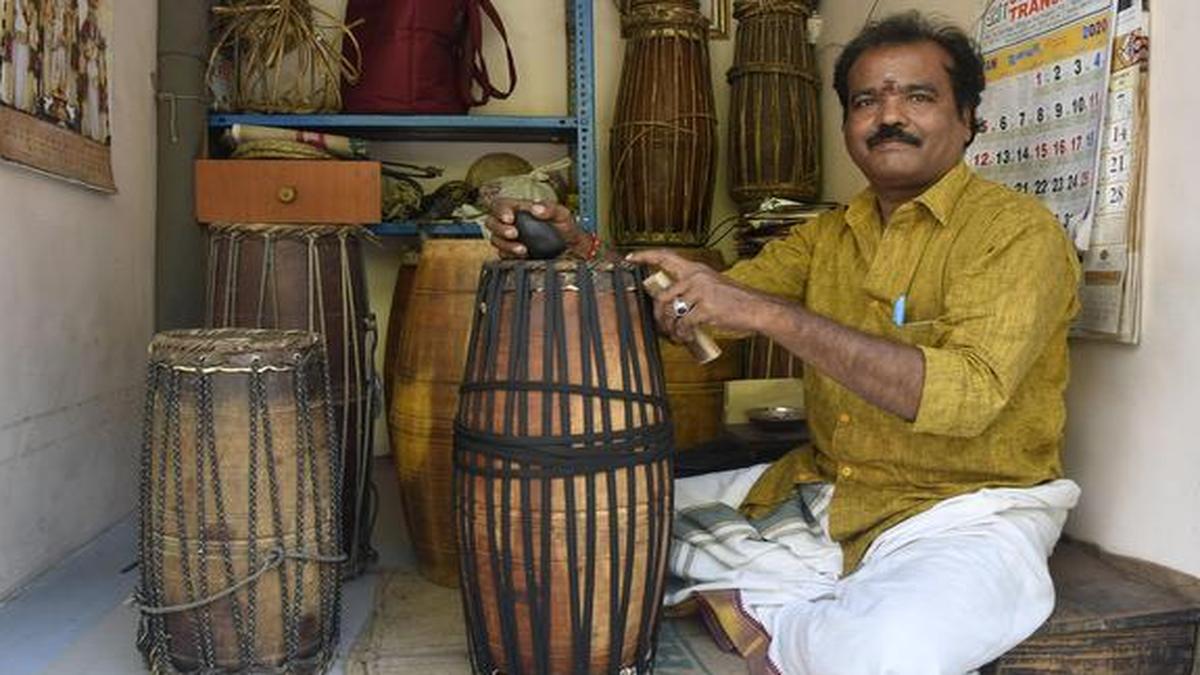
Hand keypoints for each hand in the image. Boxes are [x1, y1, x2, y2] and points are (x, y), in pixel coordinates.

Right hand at [483, 199, 587, 258]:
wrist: (570, 248)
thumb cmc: (564, 227)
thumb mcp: (562, 214)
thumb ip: (550, 208)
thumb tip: (536, 208)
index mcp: (519, 208)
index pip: (500, 204)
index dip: (500, 210)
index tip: (510, 218)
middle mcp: (511, 223)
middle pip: (491, 221)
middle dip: (499, 228)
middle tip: (514, 233)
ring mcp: (509, 238)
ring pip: (494, 239)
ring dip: (506, 244)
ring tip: (522, 249)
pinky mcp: (511, 253)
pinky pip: (502, 254)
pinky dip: (510, 256)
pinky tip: (523, 256)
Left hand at [626, 249, 768, 341]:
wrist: (757, 309)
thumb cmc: (736, 301)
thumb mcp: (713, 285)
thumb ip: (693, 289)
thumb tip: (672, 304)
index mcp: (697, 269)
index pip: (666, 257)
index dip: (646, 256)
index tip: (631, 257)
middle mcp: (696, 277)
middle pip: (662, 295)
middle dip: (658, 316)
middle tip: (662, 326)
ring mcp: (700, 291)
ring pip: (671, 312)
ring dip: (670, 329)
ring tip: (677, 335)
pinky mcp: (705, 308)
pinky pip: (684, 324)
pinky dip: (683, 334)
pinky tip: (687, 338)